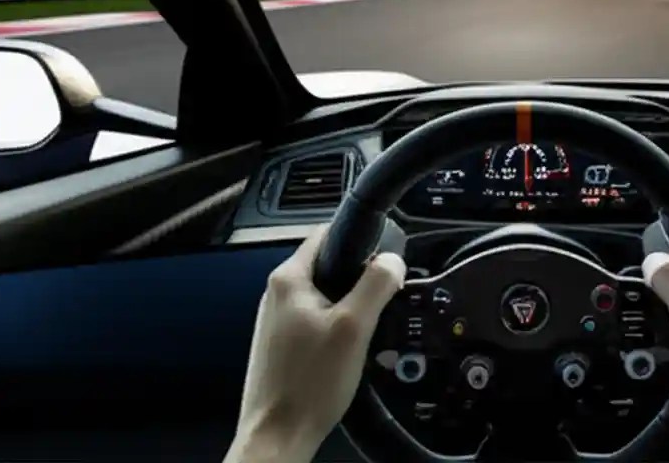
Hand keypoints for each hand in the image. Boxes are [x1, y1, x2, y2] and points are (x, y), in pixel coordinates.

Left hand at [225, 223, 404, 462]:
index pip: (327, 234)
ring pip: (324, 296)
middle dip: (358, 280)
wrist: (278, 435)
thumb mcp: (354, 327)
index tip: (385, 260)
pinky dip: (335, 328)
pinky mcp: (280, 343)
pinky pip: (315, 320)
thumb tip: (393, 260)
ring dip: (348, 307)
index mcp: (288, 278)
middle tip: (381, 303)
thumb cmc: (311, 382)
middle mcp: (276, 293)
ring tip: (365, 331)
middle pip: (328, 266)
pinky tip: (346, 351)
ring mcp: (276, 319)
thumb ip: (375, 285)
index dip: (361, 241)